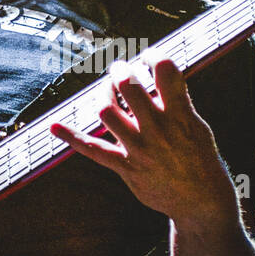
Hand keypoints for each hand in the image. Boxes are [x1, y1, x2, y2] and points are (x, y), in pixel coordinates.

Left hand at [50, 56, 237, 224]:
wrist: (200, 200)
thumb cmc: (200, 159)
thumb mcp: (197, 126)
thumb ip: (177, 102)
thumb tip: (158, 75)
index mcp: (180, 115)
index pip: (165, 71)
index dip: (153, 56)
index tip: (148, 56)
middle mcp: (157, 129)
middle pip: (128, 86)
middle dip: (120, 70)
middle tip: (120, 69)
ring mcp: (139, 149)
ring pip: (106, 111)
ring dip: (103, 94)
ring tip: (108, 91)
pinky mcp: (125, 167)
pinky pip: (93, 149)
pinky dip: (71, 137)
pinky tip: (54, 127)